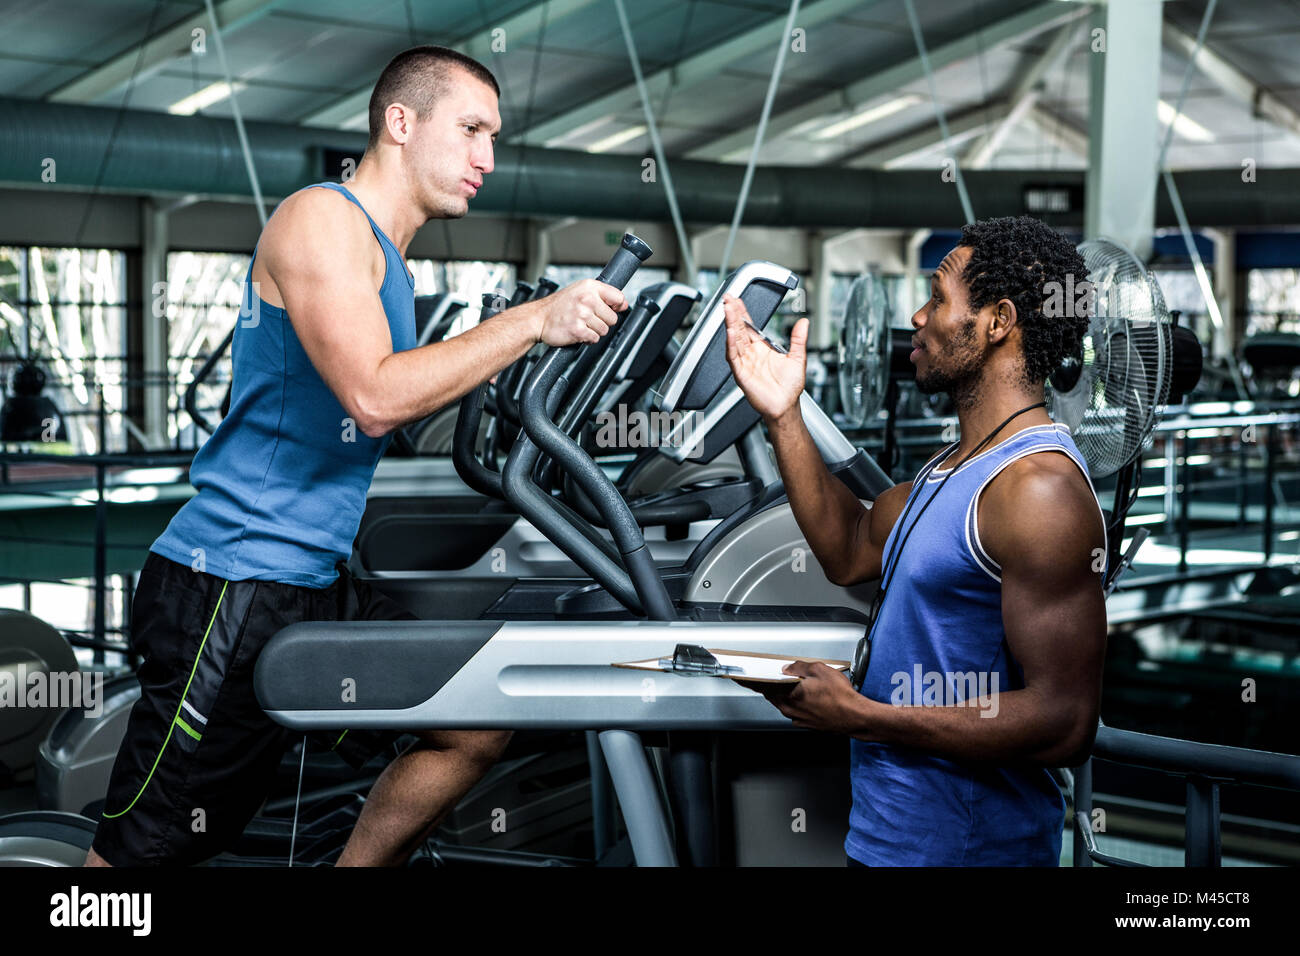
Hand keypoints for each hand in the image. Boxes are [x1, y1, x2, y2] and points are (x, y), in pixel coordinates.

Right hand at [535, 279, 625, 345]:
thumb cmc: (558, 306)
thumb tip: (623, 304)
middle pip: (613, 318)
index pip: (618, 297)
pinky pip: (594, 339)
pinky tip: (578, 331)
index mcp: (590, 287)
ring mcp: (582, 315)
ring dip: (594, 331)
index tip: (610, 309)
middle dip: (602, 321)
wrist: (538, 318)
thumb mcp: (580, 291)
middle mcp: (587, 299)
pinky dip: (587, 339)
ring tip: (581, 324)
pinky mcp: (578, 330)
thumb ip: (602, 295)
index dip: (616, 306)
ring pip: (604, 330)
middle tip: (587, 318)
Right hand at [722, 294, 807, 421]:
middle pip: (739, 329)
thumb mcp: (798, 358)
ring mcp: (745, 363)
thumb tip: (803, 322)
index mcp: (762, 349)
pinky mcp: (741, 374)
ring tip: (728, 310)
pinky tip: (731, 333)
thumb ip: (798, 339)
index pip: (749, 327)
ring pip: (735, 340)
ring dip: (731, 324)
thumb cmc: (789, 387)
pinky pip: (734, 357)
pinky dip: (731, 345)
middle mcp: (751, 355)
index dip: (743, 313)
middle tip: (728, 299)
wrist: (785, 406)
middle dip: (733, 314)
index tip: (738, 301)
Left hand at [739, 660, 866, 733]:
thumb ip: (799, 667)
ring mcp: (798, 717)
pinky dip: (797, 701)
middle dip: (771, 683)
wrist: (855, 717)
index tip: (739, 677)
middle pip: (772, 694)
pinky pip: (796, 709)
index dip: (748, 680)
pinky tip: (809, 695)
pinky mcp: (807, 723)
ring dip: (786, 692)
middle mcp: (790, 708)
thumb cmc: (841, 697)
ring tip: (799, 682)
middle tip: (772, 674)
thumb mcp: (819, 670)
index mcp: (788, 694)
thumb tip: (789, 668)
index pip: (761, 685)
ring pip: (784, 702)